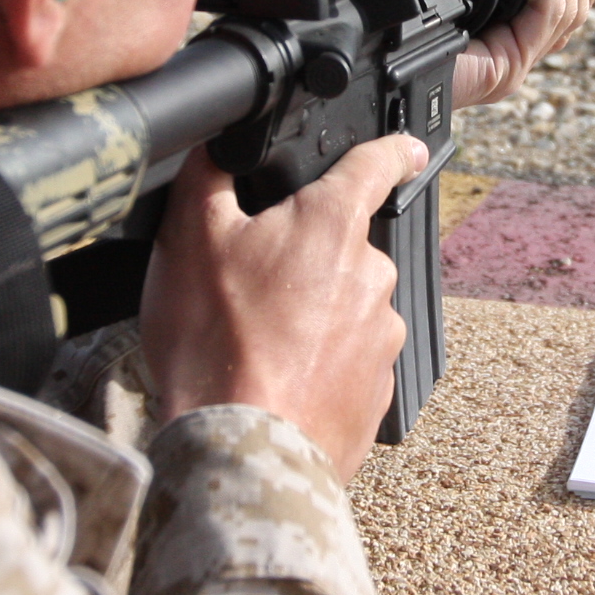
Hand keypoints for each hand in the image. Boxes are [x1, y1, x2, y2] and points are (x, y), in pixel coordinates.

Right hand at [137, 137, 427, 478]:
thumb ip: (210, 178)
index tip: (406, 147)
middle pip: (344, 247)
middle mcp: (372, 275)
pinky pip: (348, 361)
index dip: (389, 149)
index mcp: (332, 224)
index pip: (376, 164)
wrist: (243, 447)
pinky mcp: (378, 389)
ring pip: (347, 307)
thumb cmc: (217, 343)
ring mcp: (382, 336)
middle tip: (250, 288)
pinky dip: (318, 364)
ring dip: (311, 315)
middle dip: (305, 258)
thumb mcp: (188, 238)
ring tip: (256, 344)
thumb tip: (219, 147)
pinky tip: (276, 378)